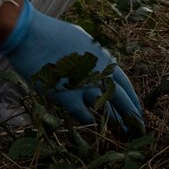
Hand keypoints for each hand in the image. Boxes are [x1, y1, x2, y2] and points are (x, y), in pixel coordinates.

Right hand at [0, 0, 143, 132]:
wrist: (30, 35)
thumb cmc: (53, 33)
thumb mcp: (82, 40)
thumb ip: (94, 56)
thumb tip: (102, 66)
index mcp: (102, 58)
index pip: (124, 83)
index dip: (132, 98)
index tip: (137, 110)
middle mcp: (98, 73)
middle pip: (121, 99)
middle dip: (130, 115)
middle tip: (137, 128)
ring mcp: (83, 86)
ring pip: (106, 110)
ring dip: (115, 123)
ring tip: (122, 134)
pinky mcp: (67, 97)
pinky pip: (84, 116)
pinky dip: (90, 123)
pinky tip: (94, 128)